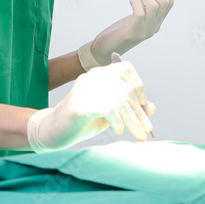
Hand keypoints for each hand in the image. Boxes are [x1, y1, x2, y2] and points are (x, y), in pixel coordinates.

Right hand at [27, 61, 154, 152]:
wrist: (53, 130)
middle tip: (146, 130)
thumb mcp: (112, 113)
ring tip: (139, 135)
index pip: (126, 68)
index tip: (142, 105)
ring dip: (134, 120)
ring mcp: (85, 88)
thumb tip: (151, 107)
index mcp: (100, 73)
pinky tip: (118, 131)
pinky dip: (118, 122)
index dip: (139, 86)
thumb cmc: (84, 121)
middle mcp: (93, 76)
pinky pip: (107, 109)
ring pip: (119, 100)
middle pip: (126, 89)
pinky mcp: (79, 104)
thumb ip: (130, 108)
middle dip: (139, 112)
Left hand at [81, 0, 173, 68]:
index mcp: (156, 23)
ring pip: (153, 5)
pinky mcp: (132, 33)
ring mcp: (144, 32)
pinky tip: (130, 1)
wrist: (104, 51)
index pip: (170, 3)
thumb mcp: (135, 17)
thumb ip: (145, 7)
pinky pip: (140, 13)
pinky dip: (136, 3)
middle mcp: (154, 27)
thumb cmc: (118, 32)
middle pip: (164, 2)